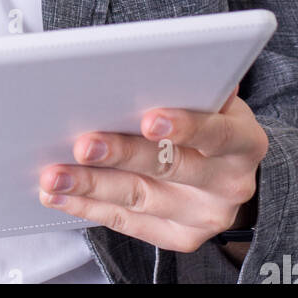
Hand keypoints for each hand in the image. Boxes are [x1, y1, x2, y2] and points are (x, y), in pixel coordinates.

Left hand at [37, 86, 267, 251]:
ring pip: (140, 198)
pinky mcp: (179, 237)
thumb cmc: (210, 121)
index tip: (150, 119)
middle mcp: (229, 184)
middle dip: (122, 155)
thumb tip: (159, 60)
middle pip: (169, 168)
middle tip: (84, 145)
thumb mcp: (214, 98)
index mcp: (243, 141)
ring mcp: (203, 216)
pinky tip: (59, 195)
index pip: (217, 133)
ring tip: (54, 174)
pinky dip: (88, 206)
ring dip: (91, 186)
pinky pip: (127, 223)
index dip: (185, 126)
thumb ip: (190, 83)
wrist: (229, 173)